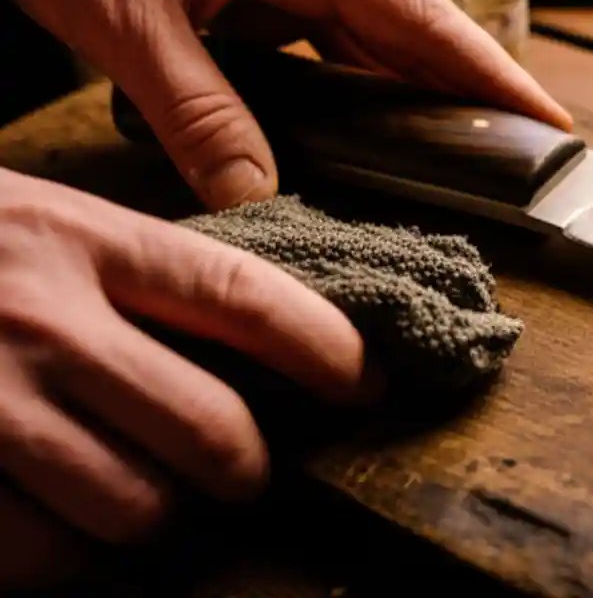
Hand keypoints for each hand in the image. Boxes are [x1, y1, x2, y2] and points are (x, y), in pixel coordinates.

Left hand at [0, 0, 572, 211]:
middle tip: (521, 157)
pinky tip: (360, 132)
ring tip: (457, 157)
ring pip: (370, 40)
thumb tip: (258, 201)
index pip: (419, 18)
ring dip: (413, 94)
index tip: (547, 120)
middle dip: (469, 91)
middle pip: (412, 32)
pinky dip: (353, 90)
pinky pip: (323, 45)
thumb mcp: (125, 18)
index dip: (489, 73)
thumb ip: (198, 112)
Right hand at [0, 168, 367, 586]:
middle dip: (247, 467)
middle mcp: (40, 321)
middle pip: (216, 433)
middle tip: (241, 467)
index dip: (329, 350)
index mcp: (80, 240)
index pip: (247, 298)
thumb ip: (133, 275)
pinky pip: (45, 559)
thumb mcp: (38, 220)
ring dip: (154, 514)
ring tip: (132, 486)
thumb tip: (253, 347)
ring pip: (139, 511)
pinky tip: (44, 511)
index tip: (367, 383)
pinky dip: (63, 553)